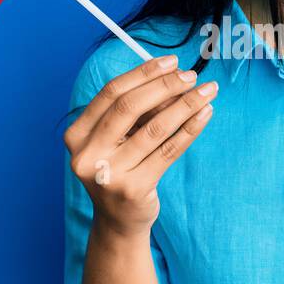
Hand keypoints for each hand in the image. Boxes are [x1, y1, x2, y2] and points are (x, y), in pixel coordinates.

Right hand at [63, 54, 218, 236]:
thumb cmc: (121, 169)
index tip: (171, 62)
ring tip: (207, 92)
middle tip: (191, 76)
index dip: (142, 74)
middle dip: (164, 86)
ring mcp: (109, 174)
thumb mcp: (118, 140)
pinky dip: (190, 129)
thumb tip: (172, 77)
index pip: (110, 93)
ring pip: (154, 129)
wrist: (118, 222)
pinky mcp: (133, 189)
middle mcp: (87, 154)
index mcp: (77, 135)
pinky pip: (168, 151)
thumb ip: (136, 112)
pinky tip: (205, 114)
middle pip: (129, 107)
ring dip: (185, 105)